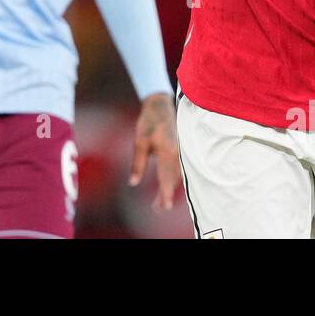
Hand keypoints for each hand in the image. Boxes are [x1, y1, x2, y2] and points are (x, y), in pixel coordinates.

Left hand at [129, 92, 179, 210]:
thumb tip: (133, 183)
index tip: (164, 208)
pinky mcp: (181, 149)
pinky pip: (179, 168)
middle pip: (173, 180)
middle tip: (158, 209)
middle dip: (166, 195)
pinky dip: (173, 179)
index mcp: (168, 153)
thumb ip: (138, 164)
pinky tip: (167, 184)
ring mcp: (181, 152)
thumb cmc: (148, 122)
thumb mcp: (139, 143)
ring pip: (177, 175)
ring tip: (160, 202)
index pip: (167, 179)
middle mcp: (178, 154)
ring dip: (169, 188)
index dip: (165, 195)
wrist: (160, 105)